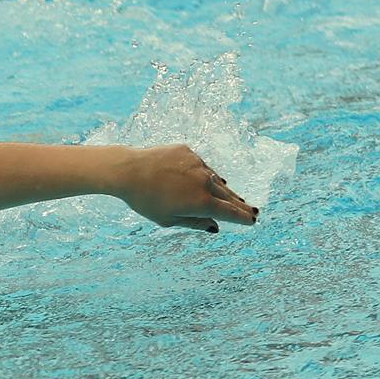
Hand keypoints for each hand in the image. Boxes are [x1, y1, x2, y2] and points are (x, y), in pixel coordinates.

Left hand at [116, 144, 258, 232]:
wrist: (127, 170)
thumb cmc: (144, 200)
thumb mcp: (168, 220)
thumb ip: (194, 223)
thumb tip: (214, 226)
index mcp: (201, 202)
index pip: (229, 213)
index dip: (242, 218)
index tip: (252, 221)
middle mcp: (204, 182)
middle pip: (227, 196)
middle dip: (240, 205)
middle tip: (253, 211)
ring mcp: (196, 164)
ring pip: (214, 180)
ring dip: (224, 190)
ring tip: (234, 198)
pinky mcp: (187, 152)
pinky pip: (200, 167)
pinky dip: (205, 175)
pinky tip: (210, 181)